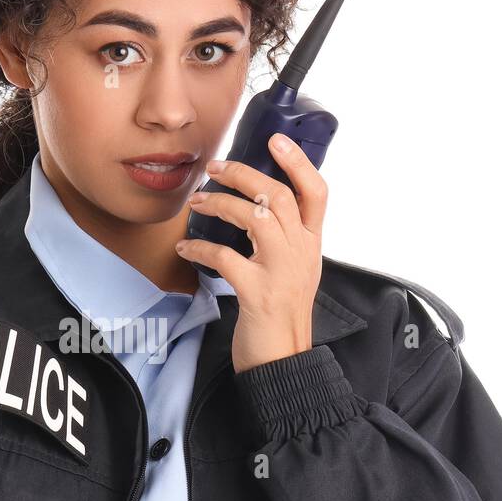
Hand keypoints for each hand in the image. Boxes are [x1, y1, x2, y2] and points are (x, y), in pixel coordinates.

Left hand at [175, 133, 325, 371]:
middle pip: (277, 196)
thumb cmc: (282, 314)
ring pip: (254, 218)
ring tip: (197, 201)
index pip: (316, 192)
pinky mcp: (257, 292)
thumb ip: (285, 239)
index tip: (275, 139)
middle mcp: (301, 253)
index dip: (298, 162)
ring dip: (220, 204)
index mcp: (311, 244)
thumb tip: (257, 206)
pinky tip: (185, 246)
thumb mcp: (295, 270)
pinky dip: (200, 247)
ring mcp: (281, 272)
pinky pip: (224, 257)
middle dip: (243, 174)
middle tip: (214, 168)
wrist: (283, 360)